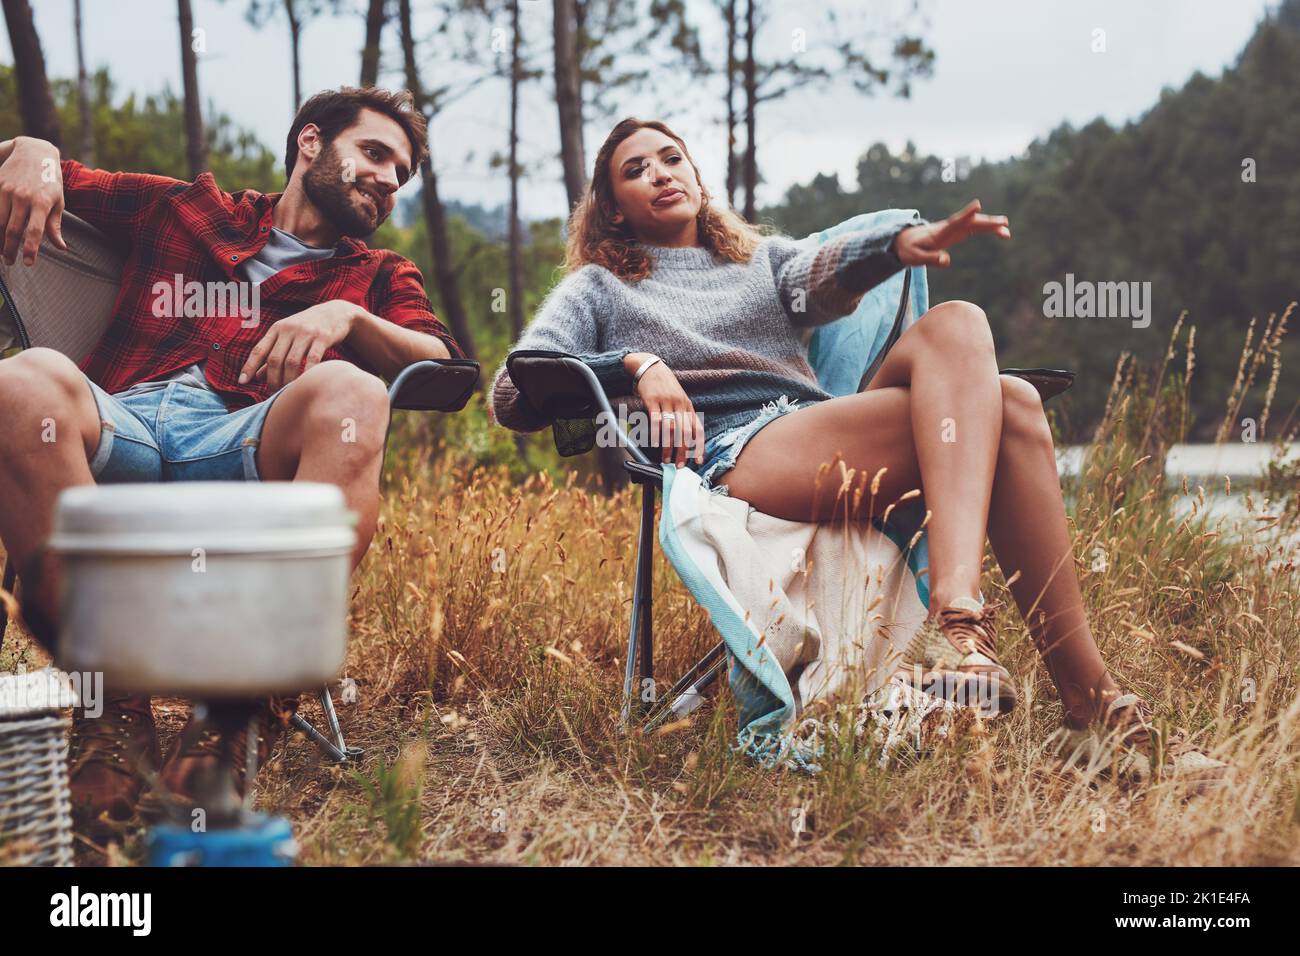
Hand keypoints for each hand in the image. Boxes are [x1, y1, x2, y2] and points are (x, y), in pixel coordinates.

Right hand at [0, 137, 66, 265]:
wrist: (34, 152)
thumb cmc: (50, 181)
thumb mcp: (58, 201)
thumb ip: (55, 225)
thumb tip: (61, 248)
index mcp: (42, 202)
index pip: (35, 232)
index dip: (31, 250)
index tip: (29, 264)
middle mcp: (23, 197)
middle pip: (13, 229)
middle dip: (10, 249)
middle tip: (10, 262)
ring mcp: (7, 190)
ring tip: (1, 251)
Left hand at [238, 299, 357, 390]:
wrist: (336, 312)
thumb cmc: (308, 328)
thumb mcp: (288, 336)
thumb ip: (273, 354)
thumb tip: (257, 376)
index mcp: (277, 328)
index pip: (259, 350)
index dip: (249, 366)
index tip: (242, 382)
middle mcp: (289, 329)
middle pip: (275, 359)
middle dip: (272, 380)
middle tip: (273, 393)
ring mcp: (306, 332)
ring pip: (292, 362)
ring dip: (288, 380)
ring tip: (288, 391)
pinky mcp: (323, 337)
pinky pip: (313, 360)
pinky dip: (307, 374)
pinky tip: (306, 383)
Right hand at [627, 354, 703, 465]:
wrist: (650, 367)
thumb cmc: (665, 386)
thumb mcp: (679, 398)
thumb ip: (682, 415)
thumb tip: (685, 438)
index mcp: (688, 406)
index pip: (698, 428)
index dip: (699, 446)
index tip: (698, 460)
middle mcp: (680, 404)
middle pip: (685, 432)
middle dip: (683, 451)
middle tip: (679, 465)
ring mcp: (666, 401)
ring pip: (671, 428)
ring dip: (669, 447)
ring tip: (666, 459)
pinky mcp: (652, 400)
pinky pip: (656, 419)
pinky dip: (656, 434)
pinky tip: (654, 444)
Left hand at [893, 199, 1009, 267]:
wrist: (905, 241)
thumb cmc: (909, 249)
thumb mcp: (916, 257)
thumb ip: (931, 259)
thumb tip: (947, 261)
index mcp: (939, 232)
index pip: (954, 222)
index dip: (966, 214)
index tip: (977, 206)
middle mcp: (950, 227)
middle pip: (970, 222)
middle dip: (986, 222)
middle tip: (1004, 223)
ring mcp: (955, 228)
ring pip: (976, 224)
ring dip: (991, 226)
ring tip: (1007, 232)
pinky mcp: (958, 231)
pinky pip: (976, 228)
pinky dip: (989, 229)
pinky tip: (1001, 233)